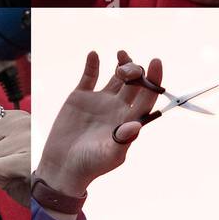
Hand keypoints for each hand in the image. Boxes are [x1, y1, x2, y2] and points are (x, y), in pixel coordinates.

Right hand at [34, 51, 164, 198]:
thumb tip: (137, 126)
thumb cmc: (90, 164)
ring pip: (116, 77)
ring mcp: (100, 101)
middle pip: (134, 83)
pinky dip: (92, 65)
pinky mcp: (81, 98)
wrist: (63, 165)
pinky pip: (89, 77)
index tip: (156, 62)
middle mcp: (118, 108)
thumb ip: (123, 140)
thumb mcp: (109, 154)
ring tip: (120, 54)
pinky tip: (94, 54)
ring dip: (121, 64)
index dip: (154, 79)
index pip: (147, 96)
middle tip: (128, 67)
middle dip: (135, 70)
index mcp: (130, 119)